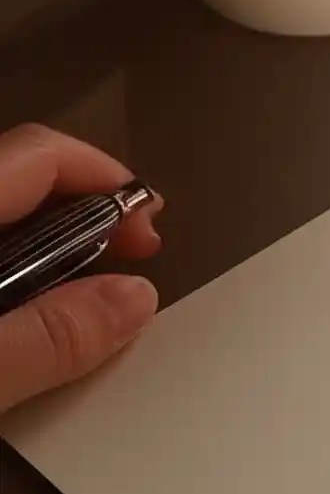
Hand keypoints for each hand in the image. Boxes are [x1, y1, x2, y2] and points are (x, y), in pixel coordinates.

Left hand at [0, 124, 162, 413]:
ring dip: (45, 254)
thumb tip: (138, 298)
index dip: (107, 179)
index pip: (40, 154)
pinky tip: (20, 322)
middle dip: (85, 215)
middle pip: (18, 182)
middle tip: (133, 260)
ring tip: (82, 299)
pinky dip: (11, 279)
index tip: (150, 231)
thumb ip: (46, 338)